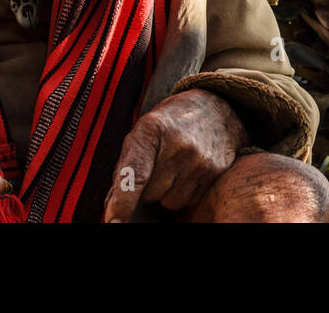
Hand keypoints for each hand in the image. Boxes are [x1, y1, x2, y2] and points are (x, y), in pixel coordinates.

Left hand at [103, 89, 248, 221]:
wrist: (213, 107)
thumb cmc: (171, 122)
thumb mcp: (143, 132)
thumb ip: (126, 167)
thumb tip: (112, 205)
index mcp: (151, 129)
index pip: (134, 174)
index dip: (122, 201)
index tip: (114, 221)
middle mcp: (178, 144)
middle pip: (150, 195)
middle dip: (149, 188)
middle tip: (159, 165)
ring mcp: (199, 158)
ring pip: (171, 203)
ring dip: (168, 193)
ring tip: (175, 168)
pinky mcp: (216, 170)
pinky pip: (190, 201)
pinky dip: (186, 192)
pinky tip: (190, 171)